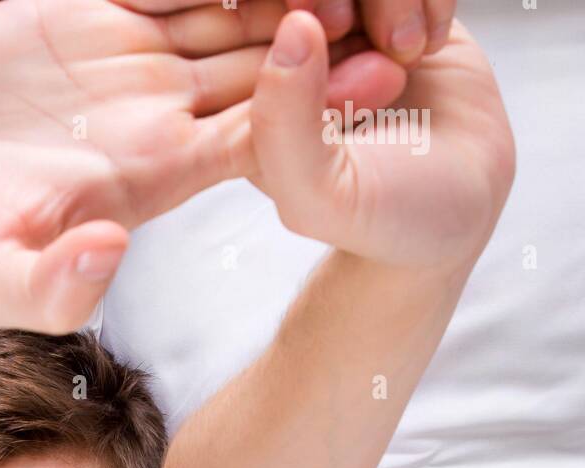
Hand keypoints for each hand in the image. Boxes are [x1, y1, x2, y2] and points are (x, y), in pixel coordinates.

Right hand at [0, 0, 407, 331]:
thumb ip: (46, 285)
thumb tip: (107, 260)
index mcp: (147, 177)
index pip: (259, 135)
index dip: (323, 104)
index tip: (383, 63)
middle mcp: (146, 118)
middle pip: (263, 67)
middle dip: (328, 29)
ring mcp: (113, 65)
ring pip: (223, 10)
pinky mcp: (73, 20)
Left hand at [247, 12, 515, 267]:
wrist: (459, 211)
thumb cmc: (381, 215)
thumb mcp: (321, 194)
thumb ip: (285, 127)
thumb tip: (295, 27)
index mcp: (241, 98)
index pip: (240, 19)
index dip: (285, 10)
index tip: (326, 29)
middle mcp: (287, 57)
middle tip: (373, 40)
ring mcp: (341, 31)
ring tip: (411, 52)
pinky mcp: (393, 14)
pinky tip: (433, 44)